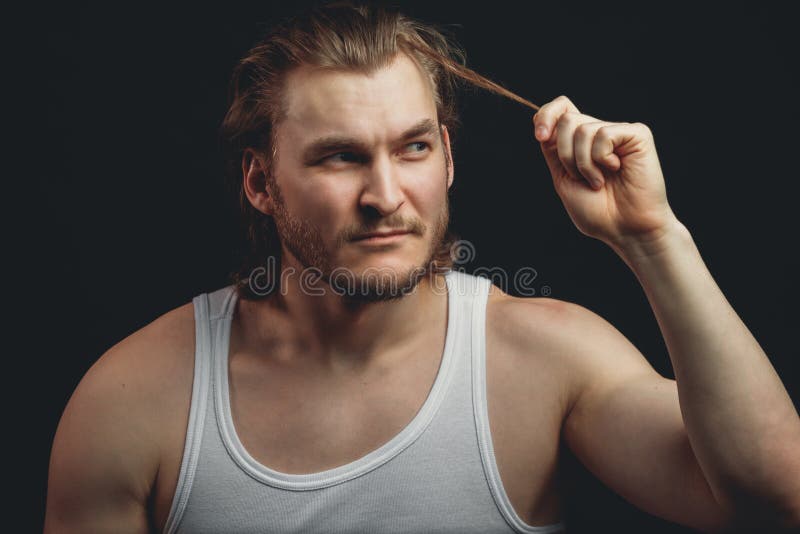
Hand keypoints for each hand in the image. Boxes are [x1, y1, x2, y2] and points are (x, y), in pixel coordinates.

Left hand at [533, 95, 678, 248]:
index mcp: (580, 143)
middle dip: (565, 154)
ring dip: (583, 163)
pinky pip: (604, 134)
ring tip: (599, 181)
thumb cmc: (598, 212)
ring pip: (583, 129)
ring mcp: (618, 132)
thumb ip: (553, 151)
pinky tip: (616, 169)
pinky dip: (601, 158)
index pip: (560, 109)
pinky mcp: (637, 134)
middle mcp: (599, 133)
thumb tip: (542, 124)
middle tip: (580, 178)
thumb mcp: (563, 179)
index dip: (545, 115)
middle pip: (566, 120)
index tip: (540, 136)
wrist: (626, 230)